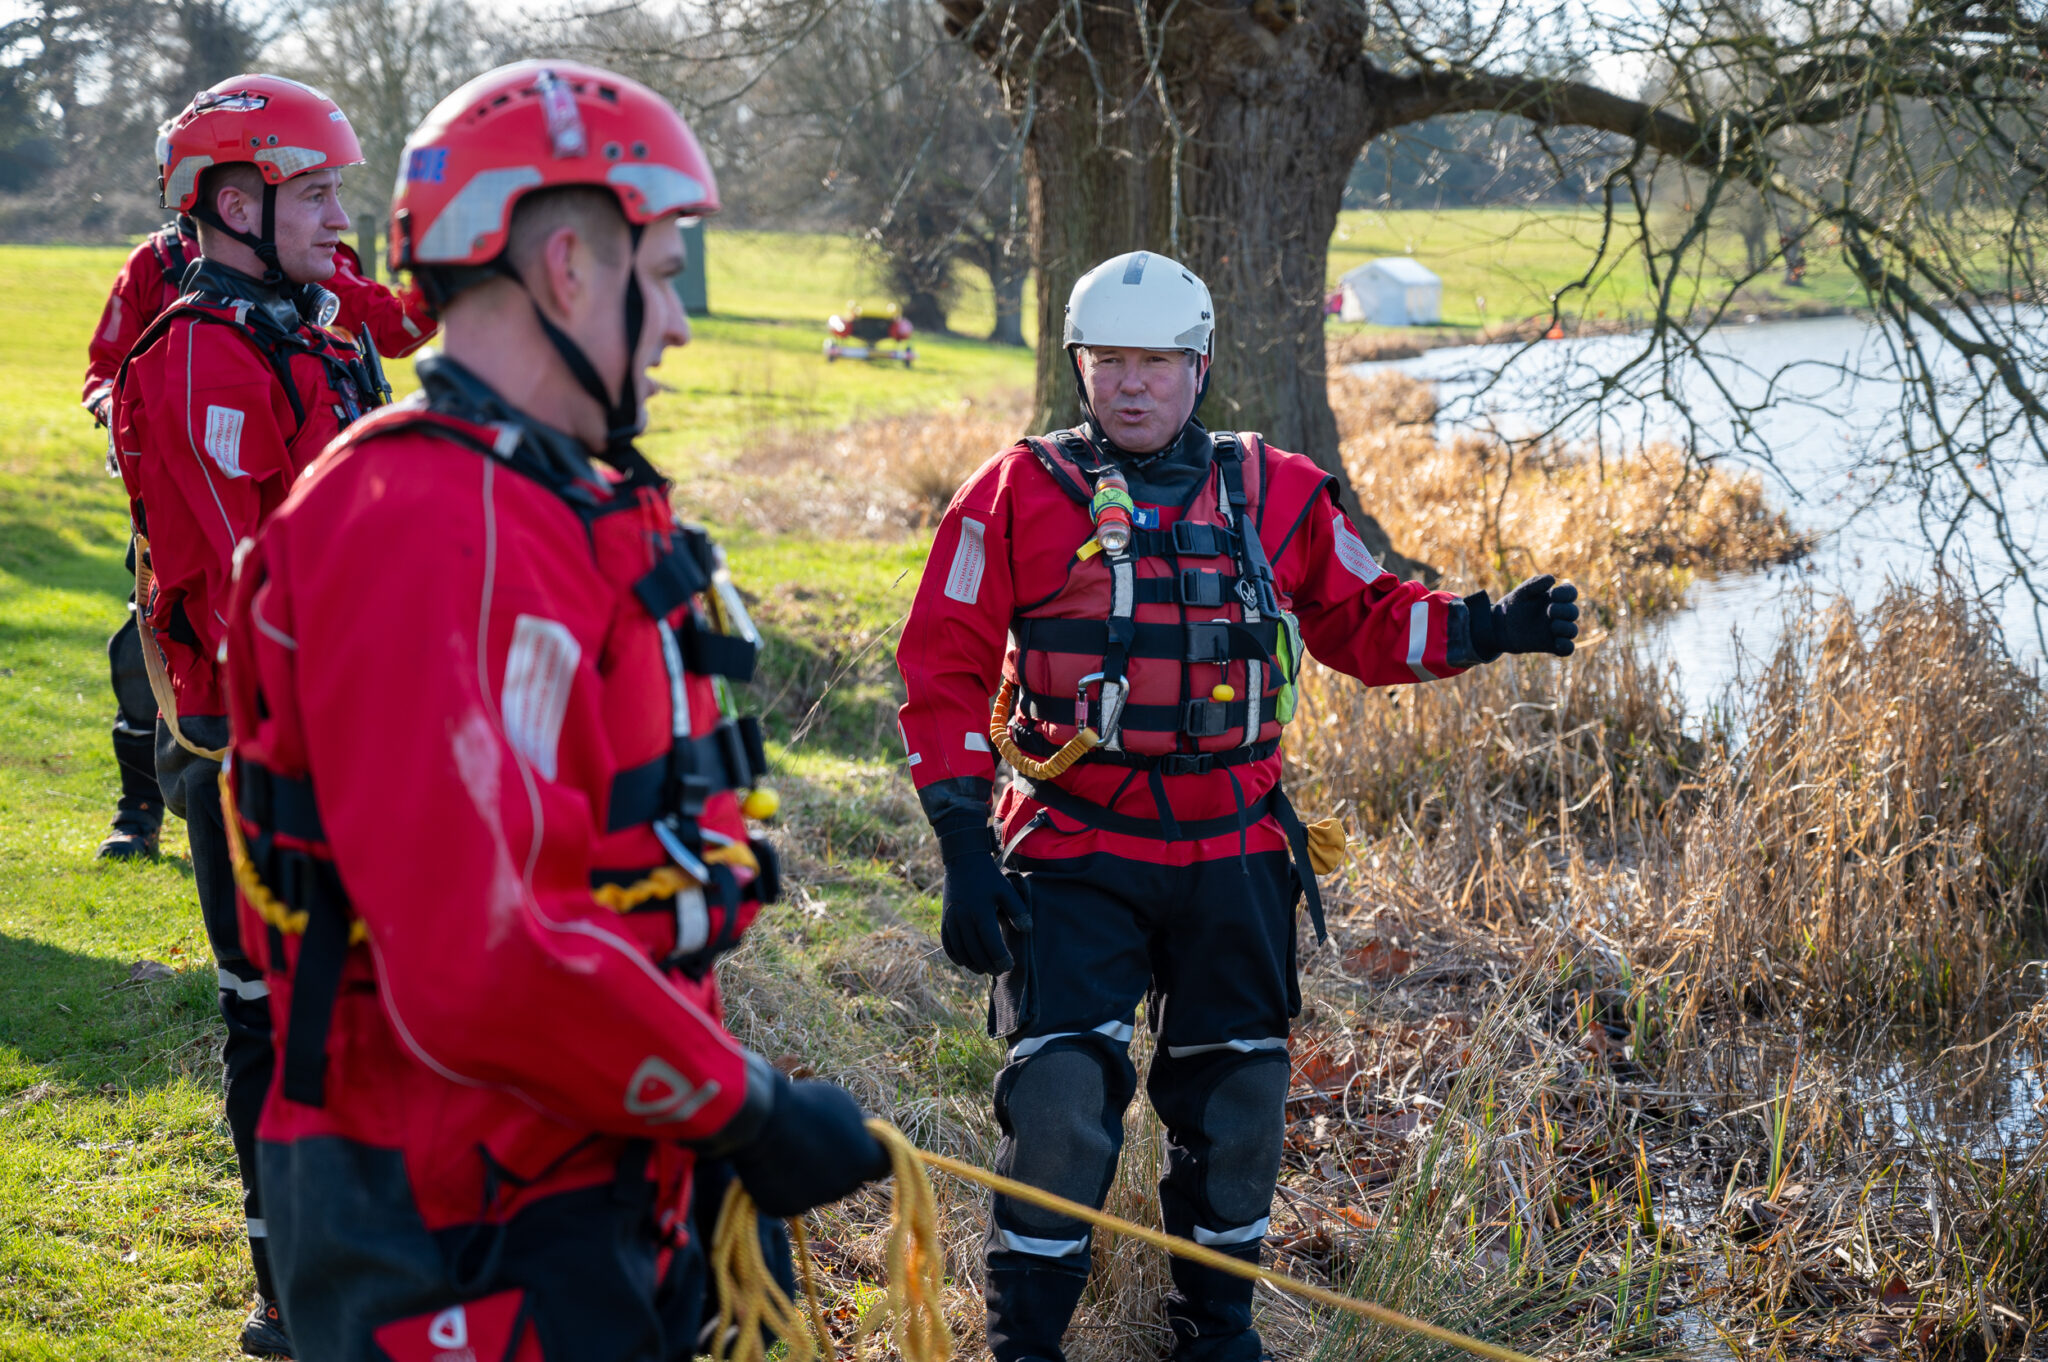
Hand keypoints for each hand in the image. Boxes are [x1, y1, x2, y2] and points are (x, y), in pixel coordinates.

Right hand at [726, 1073, 891, 1216]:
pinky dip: (783, 1183)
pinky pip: (790, 1196)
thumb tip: (861, 1135)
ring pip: (818, 1189)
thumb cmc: (807, 1105)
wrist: (759, 1118)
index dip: (875, 1154)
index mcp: (865, 1162)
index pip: (884, 1166)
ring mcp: (813, 1201)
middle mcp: (844, 1188)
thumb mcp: (843, 1105)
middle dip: (839, 1163)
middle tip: (817, 1141)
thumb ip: (857, 1127)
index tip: (863, 1145)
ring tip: (790, 1147)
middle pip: (848, 1178)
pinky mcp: (784, 1208)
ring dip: (811, 1174)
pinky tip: (772, 1162)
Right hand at [939, 849, 1031, 974]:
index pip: (991, 944)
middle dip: (989, 966)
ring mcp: (951, 921)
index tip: (1009, 965)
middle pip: (976, 952)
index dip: (1000, 959)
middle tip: (999, 970)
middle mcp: (964, 919)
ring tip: (985, 969)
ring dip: (973, 965)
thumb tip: (1027, 930)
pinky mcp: (944, 921)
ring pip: (961, 952)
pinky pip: (948, 946)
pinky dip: (957, 957)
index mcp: (981, 912)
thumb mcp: (1007, 890)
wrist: (963, 862)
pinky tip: (967, 962)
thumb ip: (1018, 911)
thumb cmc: (988, 878)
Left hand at [1493, 574, 1579, 655]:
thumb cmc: (1515, 605)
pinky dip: (1566, 647)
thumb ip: (1536, 583)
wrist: (1502, 626)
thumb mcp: (1522, 592)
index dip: (1566, 594)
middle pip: (1573, 612)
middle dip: (1564, 611)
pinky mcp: (1552, 645)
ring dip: (1566, 628)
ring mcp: (1556, 630)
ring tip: (1552, 626)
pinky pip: (1568, 649)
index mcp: (1555, 598)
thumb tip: (1552, 579)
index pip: (1571, 593)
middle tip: (1549, 611)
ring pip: (1573, 631)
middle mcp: (1559, 614)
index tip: (1552, 594)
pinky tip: (1556, 643)